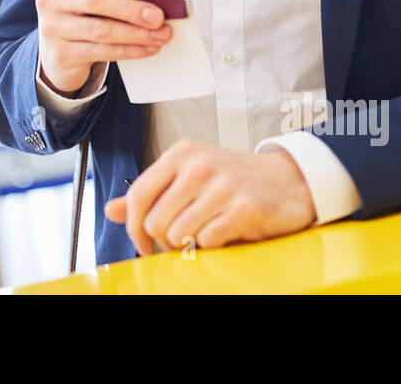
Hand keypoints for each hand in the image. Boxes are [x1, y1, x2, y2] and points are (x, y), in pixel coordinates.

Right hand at [36, 0, 172, 93]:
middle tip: (158, 17)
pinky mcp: (60, 55)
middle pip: (93, 1)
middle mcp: (49, 0)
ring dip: (136, 34)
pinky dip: (129, 50)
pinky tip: (147, 48)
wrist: (58, 51)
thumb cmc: (82, 14)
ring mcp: (51, 28)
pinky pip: (101, 52)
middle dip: (131, 10)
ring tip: (160, 35)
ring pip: (100, 30)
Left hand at [104, 140, 315, 256]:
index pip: (138, 195)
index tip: (142, 244)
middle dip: (164, 242)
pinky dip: (214, 246)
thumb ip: (151, 193)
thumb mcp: (189, 176)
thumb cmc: (235, 180)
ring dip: (190, 245)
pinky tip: (226, 233)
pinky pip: (208, 242)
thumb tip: (111, 210)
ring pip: (179, 235)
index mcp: (181, 154)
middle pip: (156, 222)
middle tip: (182, 242)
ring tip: (206, 234)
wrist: (290, 179)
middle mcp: (199, 165)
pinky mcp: (244, 206)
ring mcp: (222, 185)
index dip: (134, 227)